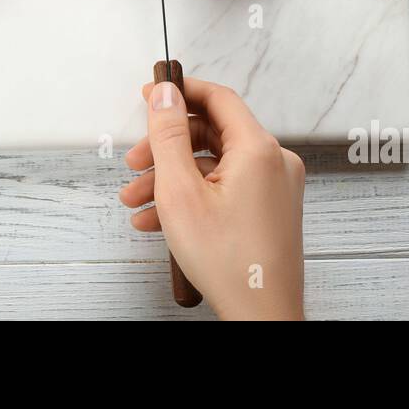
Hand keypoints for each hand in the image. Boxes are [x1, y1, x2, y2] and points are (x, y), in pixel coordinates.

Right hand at [120, 78, 305, 319]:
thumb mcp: (180, 191)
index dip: (181, 92)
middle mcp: (274, 163)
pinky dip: (192, 198)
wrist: (261, 316)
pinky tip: (158, 220)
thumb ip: (169, 136)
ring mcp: (274, 188)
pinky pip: (225, 189)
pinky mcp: (268, 210)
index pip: (218, 98)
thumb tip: (165, 94)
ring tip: (137, 201)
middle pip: (211, 134)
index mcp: (259, 149)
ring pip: (214, 166)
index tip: (152, 93)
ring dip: (171, 179)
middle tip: (135, 163)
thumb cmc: (230, 263)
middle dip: (166, 149)